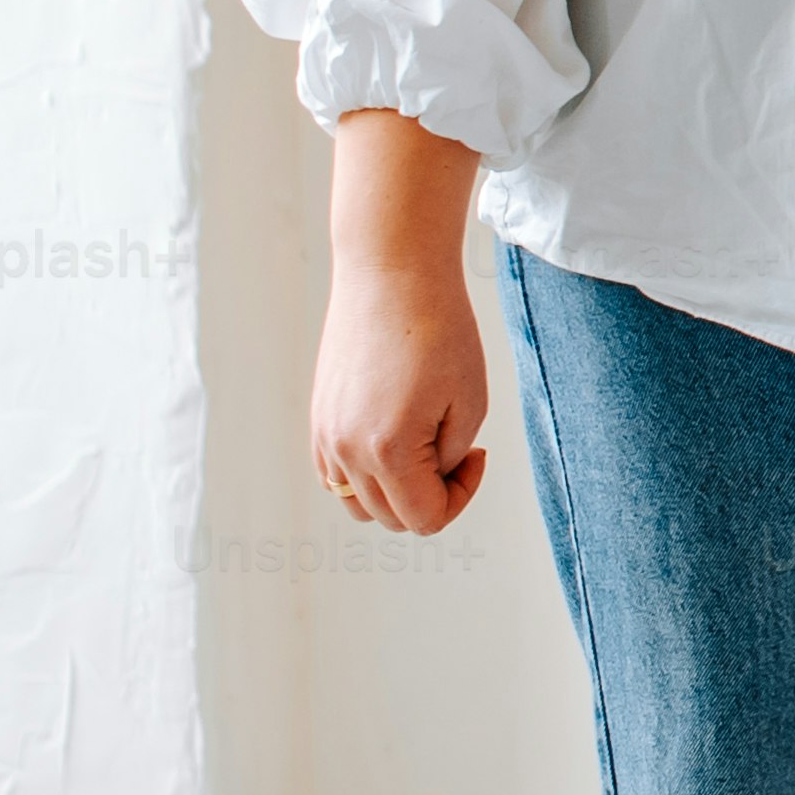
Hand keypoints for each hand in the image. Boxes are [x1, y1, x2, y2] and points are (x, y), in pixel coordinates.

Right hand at [318, 106, 490, 533]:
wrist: (391, 274)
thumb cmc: (441, 331)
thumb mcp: (469, 402)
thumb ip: (449, 459)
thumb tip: (429, 480)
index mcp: (387, 452)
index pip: (425, 519)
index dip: (461, 496)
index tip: (476, 453)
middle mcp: (345, 452)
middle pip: (391, 518)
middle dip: (431, 494)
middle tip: (455, 445)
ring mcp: (325, 437)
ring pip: (359, 503)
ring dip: (396, 489)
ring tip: (423, 443)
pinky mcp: (318, 419)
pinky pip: (337, 476)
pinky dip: (366, 473)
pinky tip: (394, 436)